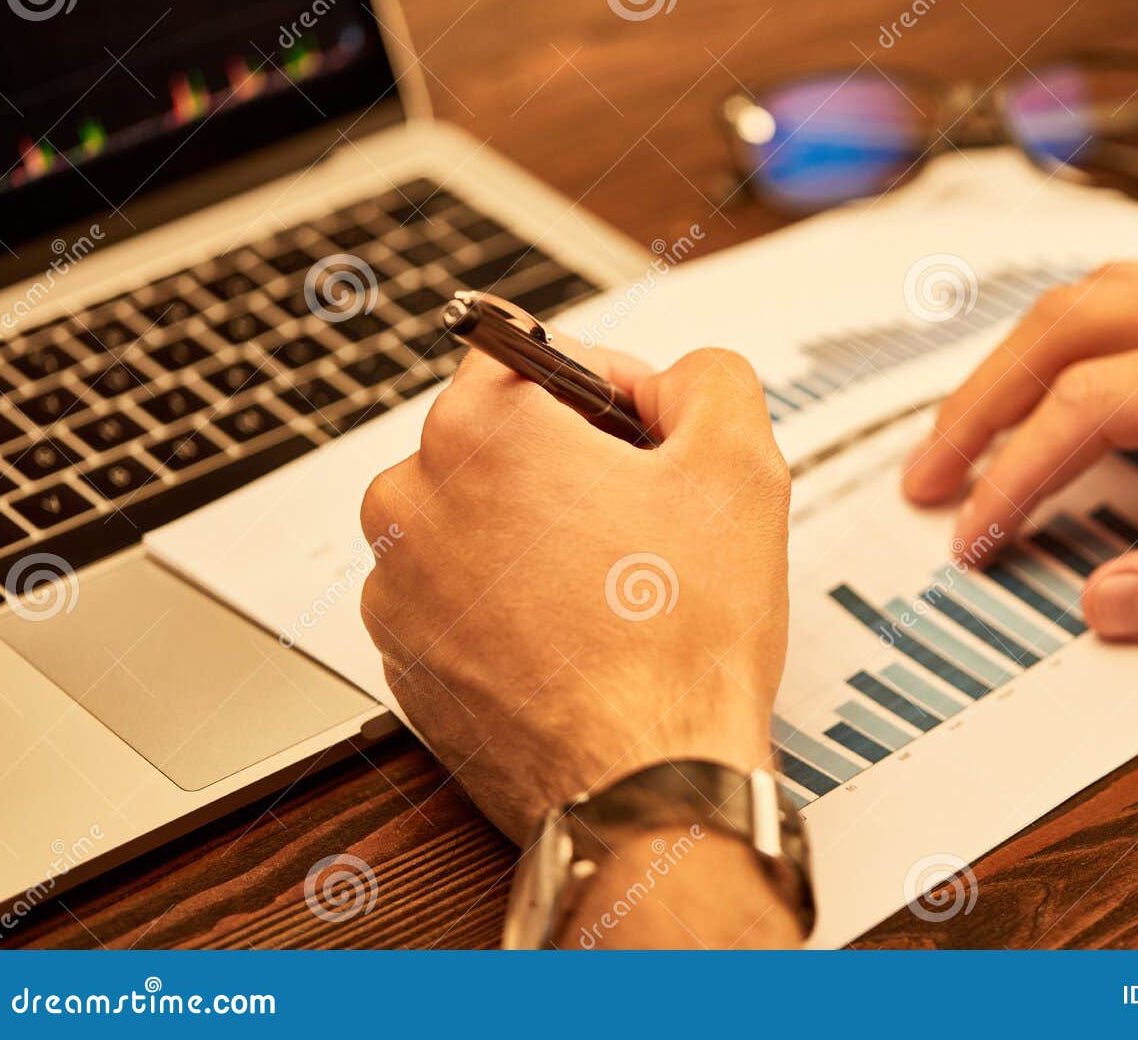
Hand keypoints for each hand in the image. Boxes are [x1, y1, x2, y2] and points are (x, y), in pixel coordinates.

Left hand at [359, 346, 790, 844]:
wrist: (644, 786)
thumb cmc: (680, 642)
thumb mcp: (740, 464)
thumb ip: (708, 378)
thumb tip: (672, 383)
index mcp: (477, 430)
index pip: (531, 351)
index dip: (610, 388)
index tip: (646, 440)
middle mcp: (411, 501)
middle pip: (500, 438)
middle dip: (574, 464)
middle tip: (646, 523)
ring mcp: (397, 588)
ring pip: (478, 518)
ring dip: (540, 533)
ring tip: (615, 591)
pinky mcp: (402, 658)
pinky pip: (459, 594)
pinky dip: (510, 601)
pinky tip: (578, 637)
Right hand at [904, 246, 1137, 641]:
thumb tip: (1104, 604)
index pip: (1094, 403)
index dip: (1014, 474)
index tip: (972, 534)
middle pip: (1067, 320)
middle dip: (978, 400)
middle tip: (926, 476)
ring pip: (1096, 291)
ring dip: (1016, 360)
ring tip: (968, 434)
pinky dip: (1074, 337)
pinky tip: (1056, 382)